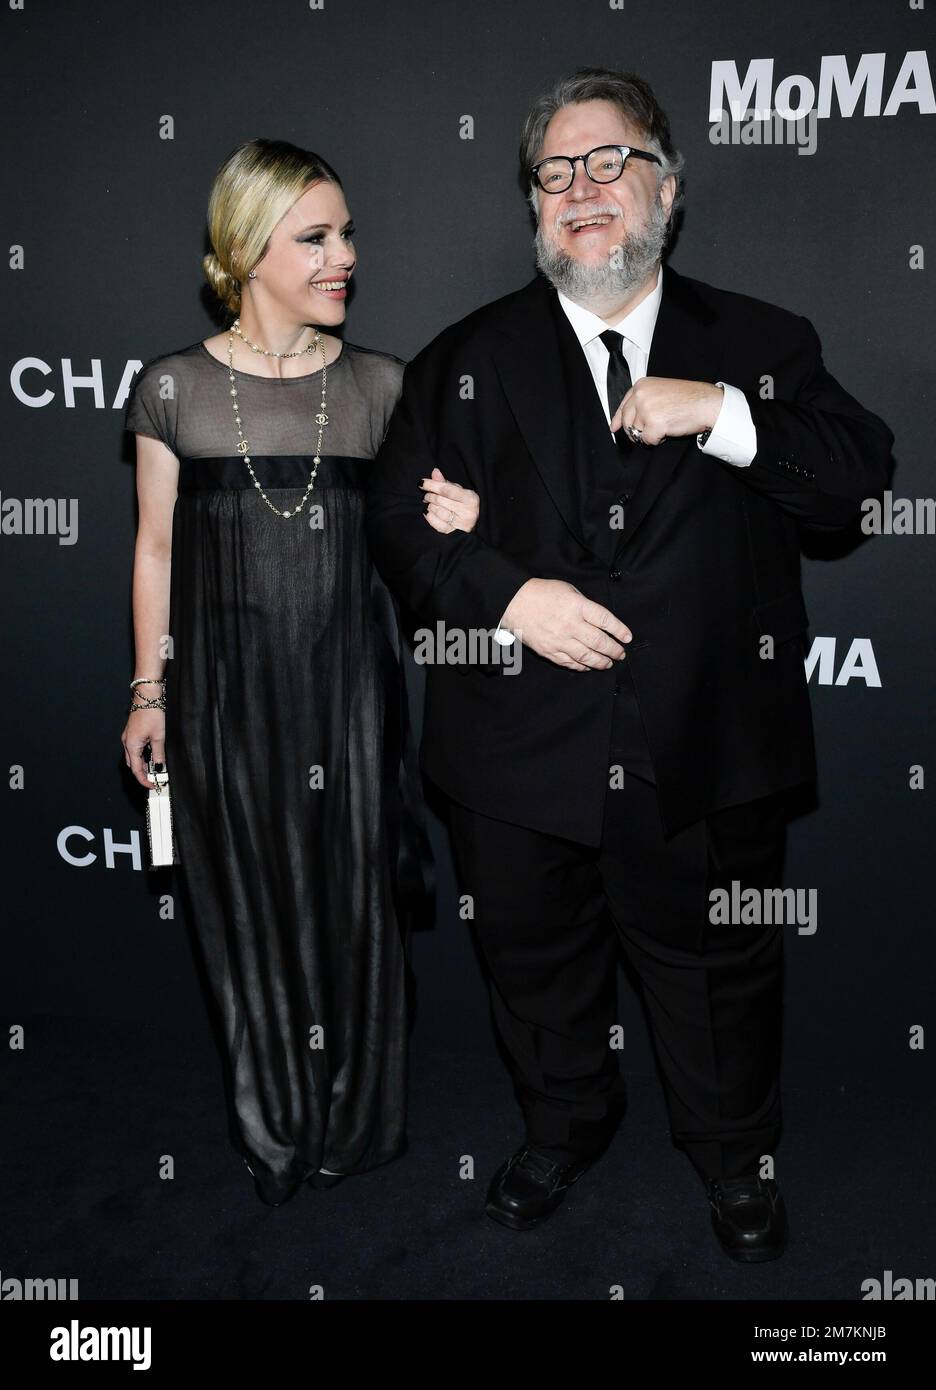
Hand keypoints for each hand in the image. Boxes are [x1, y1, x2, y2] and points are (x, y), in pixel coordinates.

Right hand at [122, 707, 165, 789]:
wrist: (148, 695)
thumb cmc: (152, 712)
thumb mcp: (159, 736)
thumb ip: (158, 754)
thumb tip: (159, 767)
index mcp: (131, 745)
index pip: (136, 770)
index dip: (144, 780)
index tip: (153, 786)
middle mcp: (127, 742)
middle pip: (133, 764)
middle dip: (143, 773)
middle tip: (156, 779)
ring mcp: (128, 736)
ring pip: (134, 756)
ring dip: (143, 764)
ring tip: (156, 768)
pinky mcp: (132, 731)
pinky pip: (135, 748)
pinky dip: (143, 755)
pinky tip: (152, 755)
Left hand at [420, 466, 479, 532]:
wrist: (476, 523)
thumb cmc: (464, 504)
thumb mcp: (459, 491)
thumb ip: (445, 483)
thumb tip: (434, 472)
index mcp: (470, 498)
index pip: (447, 490)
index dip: (432, 485)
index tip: (421, 483)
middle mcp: (468, 512)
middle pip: (440, 501)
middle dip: (430, 496)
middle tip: (426, 495)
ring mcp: (461, 524)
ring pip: (438, 512)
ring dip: (430, 506)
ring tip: (429, 503)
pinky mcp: (455, 533)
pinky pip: (438, 525)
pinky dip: (430, 517)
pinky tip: (427, 512)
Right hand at [500, 578, 631, 670]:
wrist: (515, 603)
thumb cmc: (542, 593)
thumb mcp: (569, 590)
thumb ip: (585, 606)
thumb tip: (600, 622)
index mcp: (577, 606)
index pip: (605, 620)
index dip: (619, 630)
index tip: (627, 637)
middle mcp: (571, 625)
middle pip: (599, 642)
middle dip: (614, 650)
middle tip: (621, 654)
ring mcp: (559, 640)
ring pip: (586, 656)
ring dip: (601, 661)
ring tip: (609, 663)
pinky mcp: (549, 651)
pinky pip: (569, 662)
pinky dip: (582, 666)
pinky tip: (588, 666)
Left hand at [609, 377, 722, 445]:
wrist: (706, 403)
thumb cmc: (688, 398)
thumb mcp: (661, 390)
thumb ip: (643, 401)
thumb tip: (626, 420)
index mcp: (642, 385)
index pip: (623, 405)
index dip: (618, 418)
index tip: (614, 427)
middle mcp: (640, 395)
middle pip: (627, 421)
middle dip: (636, 430)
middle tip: (651, 430)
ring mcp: (646, 409)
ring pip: (637, 432)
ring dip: (650, 433)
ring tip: (666, 424)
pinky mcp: (653, 424)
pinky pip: (648, 440)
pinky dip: (657, 440)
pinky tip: (668, 430)